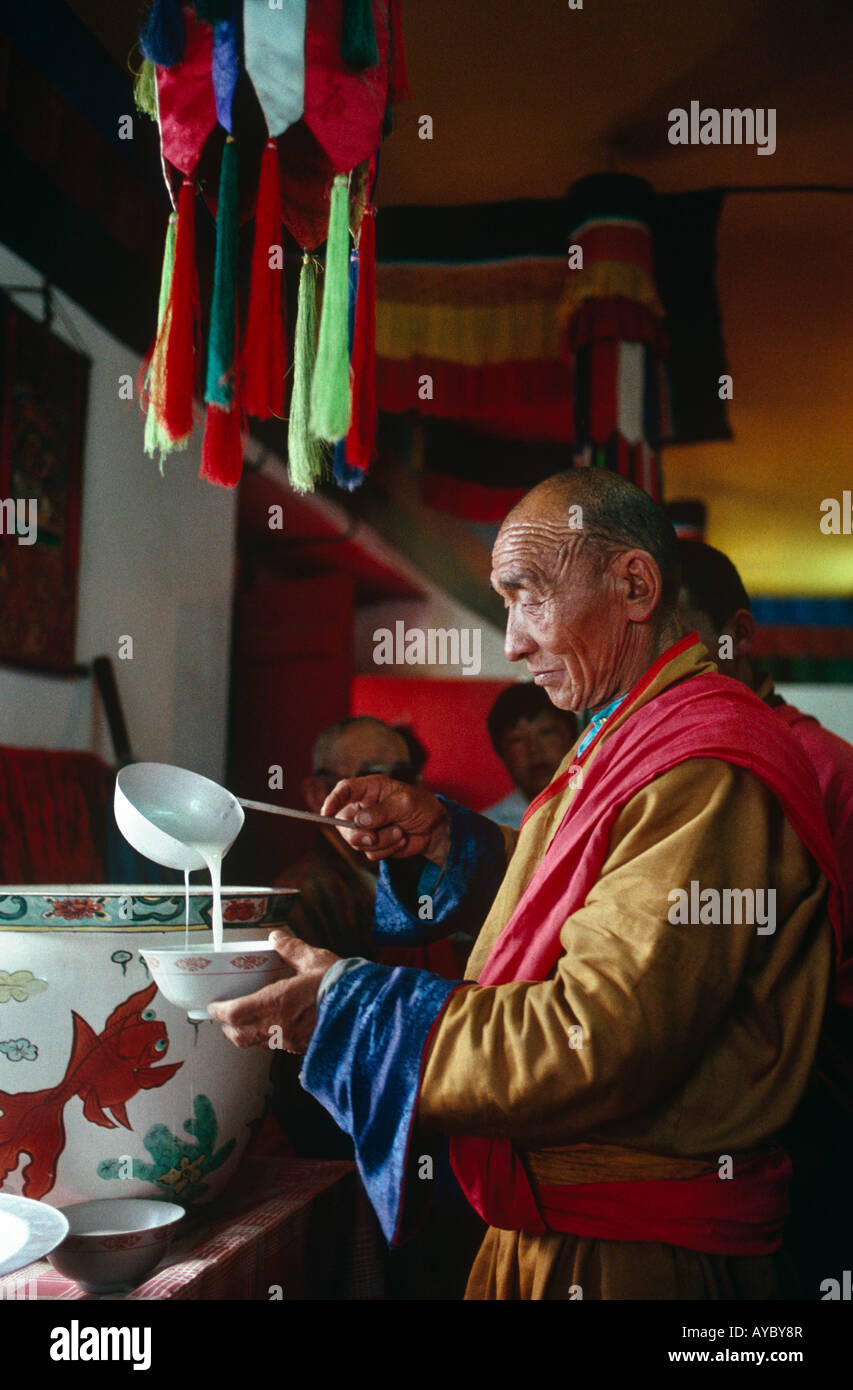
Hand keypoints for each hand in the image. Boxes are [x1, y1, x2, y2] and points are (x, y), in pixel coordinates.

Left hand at [207, 928, 338, 1053]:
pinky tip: (278, 1024)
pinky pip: (278, 1046)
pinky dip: (269, 1037)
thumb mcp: (315, 960)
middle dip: (228, 1027)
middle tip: (226, 1015)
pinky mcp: (304, 1048)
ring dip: (247, 1034)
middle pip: (240, 1036)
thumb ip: (292, 949)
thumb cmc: (341, 985)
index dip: (219, 1012)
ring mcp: (291, 1041)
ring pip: (258, 1043)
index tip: (213, 1005)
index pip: (235, 1014)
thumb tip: (275, 937)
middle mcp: (279, 1026)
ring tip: (249, 1020)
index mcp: (277, 1002)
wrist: (367, 1012)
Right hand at [322, 775, 450, 865]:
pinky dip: (388, 850)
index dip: (333, 800)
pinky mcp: (374, 844)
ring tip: (400, 832)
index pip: (344, 790)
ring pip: (357, 841)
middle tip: (373, 836)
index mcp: (369, 789)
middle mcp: (363, 807)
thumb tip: (360, 821)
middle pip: (342, 822)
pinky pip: (371, 853)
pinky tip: (401, 840)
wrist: (435, 828)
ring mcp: (367, 827)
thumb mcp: (405, 803)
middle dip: (357, 833)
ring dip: (381, 841)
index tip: (326, 813)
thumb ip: (382, 811)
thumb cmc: (421, 806)